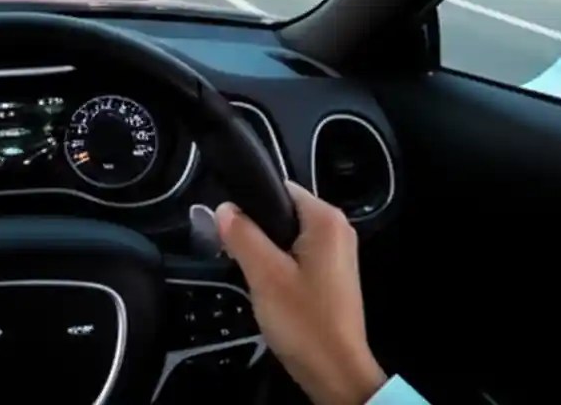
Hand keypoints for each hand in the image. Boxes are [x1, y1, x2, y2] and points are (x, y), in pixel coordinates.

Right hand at [216, 182, 386, 404]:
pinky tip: (268, 287)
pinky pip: (297, 255)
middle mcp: (337, 229)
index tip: (229, 228)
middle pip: (282, 212)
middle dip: (256, 230)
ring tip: (251, 274)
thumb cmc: (304, 320)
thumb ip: (242, 235)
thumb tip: (223, 208)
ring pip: (287, 236)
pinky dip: (279, 266)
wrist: (335, 371)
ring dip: (265, 251)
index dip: (250, 204)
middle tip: (236, 255)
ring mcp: (337, 253)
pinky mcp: (332, 274)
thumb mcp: (264, 275)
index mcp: (326, 219)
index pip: (279, 188)